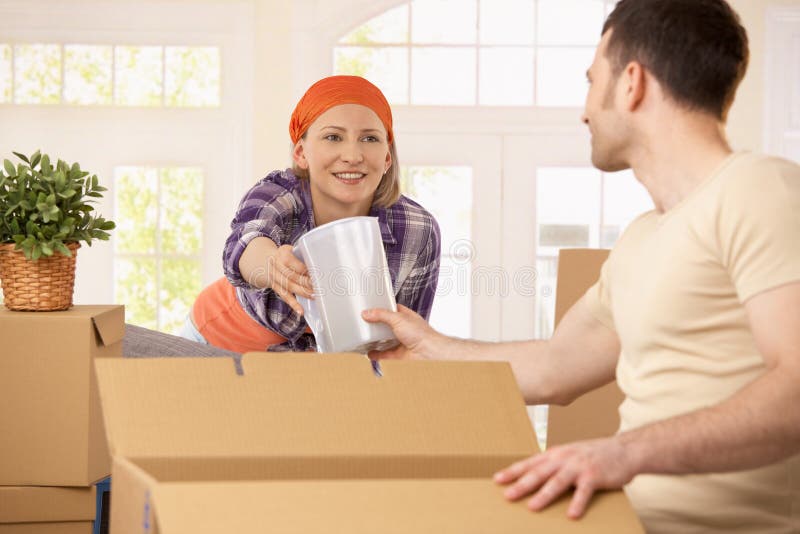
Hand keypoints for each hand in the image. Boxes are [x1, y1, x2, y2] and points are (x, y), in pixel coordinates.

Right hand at [266, 244, 312, 314]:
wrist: (269, 261)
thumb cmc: (289, 255)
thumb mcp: (294, 250)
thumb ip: (304, 255)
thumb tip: (323, 263)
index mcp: (282, 253)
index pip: (293, 262)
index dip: (304, 269)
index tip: (316, 274)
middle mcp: (276, 265)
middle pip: (291, 276)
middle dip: (306, 282)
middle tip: (319, 286)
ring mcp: (274, 278)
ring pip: (289, 287)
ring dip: (303, 293)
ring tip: (315, 296)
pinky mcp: (276, 288)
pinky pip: (285, 297)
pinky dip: (294, 305)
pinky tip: (301, 311)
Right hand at [361, 304, 442, 359]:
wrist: (428, 353)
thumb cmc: (422, 334)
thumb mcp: (398, 318)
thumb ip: (381, 315)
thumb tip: (368, 313)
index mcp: (407, 317)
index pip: (392, 310)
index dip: (382, 308)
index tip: (371, 308)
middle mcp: (405, 329)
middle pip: (388, 326)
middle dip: (378, 325)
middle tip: (367, 323)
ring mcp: (402, 342)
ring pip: (386, 341)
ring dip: (376, 340)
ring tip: (366, 337)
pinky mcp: (399, 355)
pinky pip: (385, 354)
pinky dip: (377, 354)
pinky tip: (370, 353)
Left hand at [493, 437, 636, 518]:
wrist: (624, 449)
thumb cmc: (593, 454)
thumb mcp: (569, 454)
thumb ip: (552, 464)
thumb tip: (532, 476)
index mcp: (556, 454)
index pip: (530, 463)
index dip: (513, 471)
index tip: (497, 480)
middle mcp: (564, 458)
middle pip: (539, 472)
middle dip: (522, 484)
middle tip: (507, 495)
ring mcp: (579, 467)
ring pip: (558, 482)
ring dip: (544, 495)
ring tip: (532, 507)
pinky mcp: (595, 476)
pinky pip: (585, 492)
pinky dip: (578, 503)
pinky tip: (571, 515)